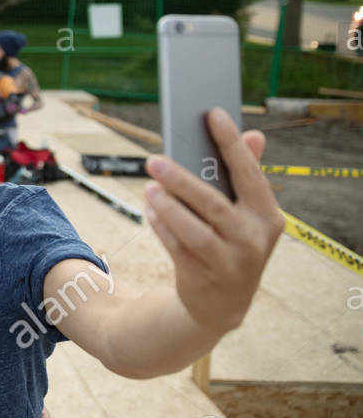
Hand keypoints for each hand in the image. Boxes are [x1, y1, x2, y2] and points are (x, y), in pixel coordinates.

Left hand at [144, 108, 283, 333]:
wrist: (224, 303)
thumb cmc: (233, 243)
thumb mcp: (248, 215)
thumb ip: (247, 176)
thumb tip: (254, 134)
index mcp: (267, 216)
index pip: (249, 173)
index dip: (231, 143)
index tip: (213, 114)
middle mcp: (253, 238)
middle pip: (214, 203)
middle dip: (182, 180)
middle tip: (153, 160)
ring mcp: (230, 261)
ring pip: (193, 230)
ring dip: (167, 208)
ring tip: (149, 188)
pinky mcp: (204, 277)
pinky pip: (177, 248)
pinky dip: (161, 228)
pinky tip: (149, 211)